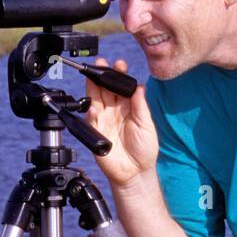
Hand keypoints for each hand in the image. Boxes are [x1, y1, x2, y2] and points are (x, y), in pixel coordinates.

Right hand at [84, 57, 158, 187]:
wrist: (135, 172)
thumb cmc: (144, 150)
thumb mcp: (147, 126)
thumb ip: (141, 107)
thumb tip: (139, 86)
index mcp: (127, 107)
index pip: (120, 86)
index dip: (118, 75)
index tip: (119, 65)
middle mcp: (114, 111)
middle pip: (104, 88)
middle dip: (102, 75)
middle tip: (101, 63)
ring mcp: (103, 121)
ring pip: (94, 100)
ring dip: (92, 87)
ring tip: (92, 76)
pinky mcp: (95, 133)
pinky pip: (90, 121)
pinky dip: (90, 114)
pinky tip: (94, 109)